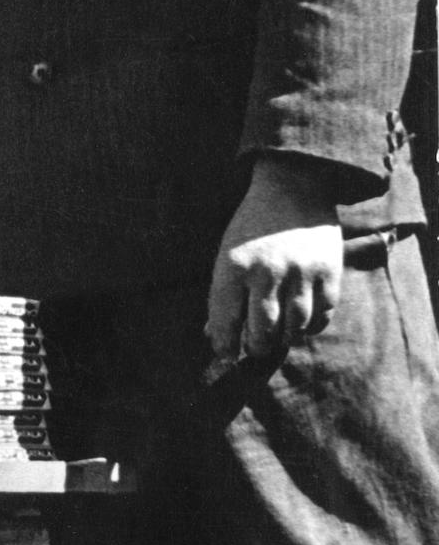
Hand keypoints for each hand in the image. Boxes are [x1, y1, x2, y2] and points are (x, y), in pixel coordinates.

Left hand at [206, 154, 343, 359]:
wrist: (293, 188)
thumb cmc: (252, 227)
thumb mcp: (227, 253)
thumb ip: (223, 292)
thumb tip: (215, 334)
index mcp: (234, 266)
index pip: (226, 319)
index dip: (224, 344)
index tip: (226, 356)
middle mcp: (267, 272)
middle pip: (263, 329)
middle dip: (257, 347)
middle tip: (255, 349)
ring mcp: (301, 272)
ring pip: (295, 326)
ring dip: (285, 338)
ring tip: (278, 337)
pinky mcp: (329, 272)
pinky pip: (322, 314)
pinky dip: (312, 325)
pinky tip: (302, 323)